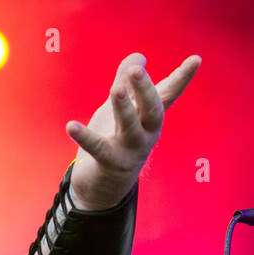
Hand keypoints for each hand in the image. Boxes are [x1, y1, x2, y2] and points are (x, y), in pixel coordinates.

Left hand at [66, 52, 200, 209]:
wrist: (104, 186)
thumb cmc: (115, 141)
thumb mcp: (121, 109)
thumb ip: (126, 82)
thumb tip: (138, 56)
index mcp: (150, 118)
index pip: (168, 94)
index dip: (182, 78)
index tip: (196, 59)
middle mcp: (146, 133)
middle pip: (152, 109)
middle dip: (145, 89)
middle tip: (136, 70)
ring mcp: (130, 149)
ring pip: (129, 126)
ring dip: (123, 108)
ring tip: (115, 90)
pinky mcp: (110, 162)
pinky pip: (97, 148)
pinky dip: (85, 137)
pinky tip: (71, 126)